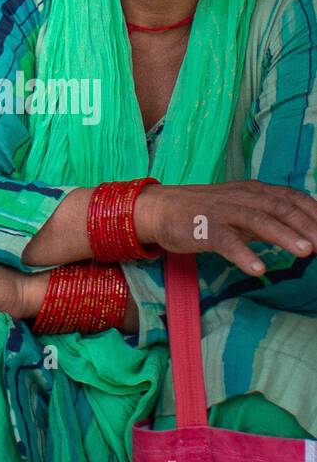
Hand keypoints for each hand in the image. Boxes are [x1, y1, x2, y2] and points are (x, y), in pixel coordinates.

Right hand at [135, 179, 316, 276]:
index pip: (291, 198)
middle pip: (279, 208)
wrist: (160, 208)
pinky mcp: (203, 228)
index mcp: (253, 191)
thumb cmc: (205, 212)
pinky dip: (243, 254)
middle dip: (307, 226)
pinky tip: (258, 270)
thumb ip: (270, 219)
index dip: (314, 213)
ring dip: (283, 235)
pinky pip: (226, 241)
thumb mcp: (242, 210)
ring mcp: (222, 212)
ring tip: (305, 252)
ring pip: (257, 220)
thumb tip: (305, 234)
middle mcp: (241, 197)